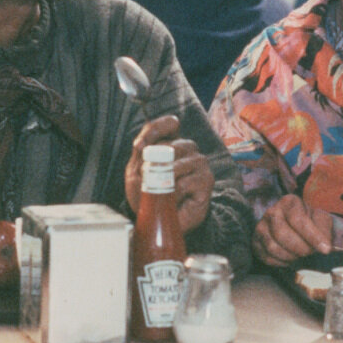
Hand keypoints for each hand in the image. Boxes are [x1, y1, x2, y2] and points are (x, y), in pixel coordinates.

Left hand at [124, 115, 215, 232]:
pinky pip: (185, 183)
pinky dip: (173, 194)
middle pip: (171, 145)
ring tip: (157, 193)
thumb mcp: (136, 170)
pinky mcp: (206, 180)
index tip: (139, 147)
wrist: (160, 219)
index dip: (156, 130)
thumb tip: (140, 144)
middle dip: (154, 164)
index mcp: (172, 141)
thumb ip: (138, 152)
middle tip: (145, 178)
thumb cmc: (149, 193)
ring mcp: (199, 162)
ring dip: (162, 181)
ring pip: (177, 164)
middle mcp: (188, 148)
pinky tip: (170, 200)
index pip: (170, 123)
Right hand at [253, 194, 332, 266]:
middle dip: (300, 248)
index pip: (297, 219)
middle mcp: (271, 212)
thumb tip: (325, 246)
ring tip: (301, 256)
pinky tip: (291, 259)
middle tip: (311, 253)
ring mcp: (261, 227)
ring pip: (273, 247)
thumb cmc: (310, 223)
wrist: (297, 229)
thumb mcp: (321, 220)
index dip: (312, 236)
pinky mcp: (256, 243)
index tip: (325, 249)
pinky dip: (282, 262)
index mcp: (289, 202)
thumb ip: (324, 230)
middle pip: (282, 234)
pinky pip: (267, 257)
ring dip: (291, 256)